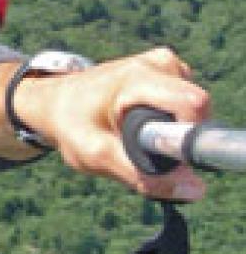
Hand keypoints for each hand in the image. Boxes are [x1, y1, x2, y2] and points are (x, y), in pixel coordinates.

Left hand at [0, 48, 210, 200]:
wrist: (54, 102)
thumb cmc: (71, 125)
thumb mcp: (95, 155)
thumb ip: (143, 176)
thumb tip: (195, 189)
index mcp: (139, 77)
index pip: (194, 104)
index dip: (190, 136)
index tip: (166, 156)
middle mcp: (160, 64)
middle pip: (198, 110)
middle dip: (177, 137)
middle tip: (141, 146)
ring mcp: (166, 66)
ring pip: (192, 111)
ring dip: (170, 131)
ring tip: (135, 134)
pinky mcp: (168, 73)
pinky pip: (184, 107)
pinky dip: (168, 121)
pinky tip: (140, 124)